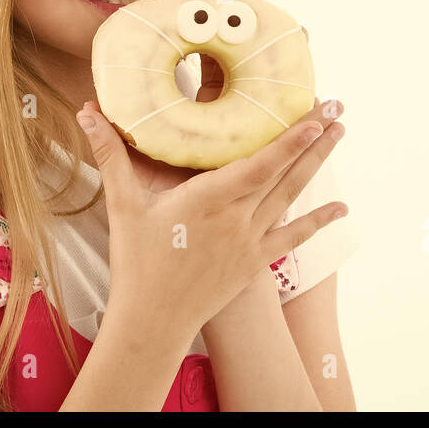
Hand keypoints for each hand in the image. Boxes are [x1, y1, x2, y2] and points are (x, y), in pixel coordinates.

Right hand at [75, 83, 346, 340]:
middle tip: (336, 106)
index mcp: (208, 200)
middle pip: (284, 173)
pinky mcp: (255, 262)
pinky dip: (319, 222)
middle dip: (314, 139)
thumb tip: (87, 113)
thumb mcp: (123, 204)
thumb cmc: (136, 261)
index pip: (258, 166)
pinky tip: (341, 210)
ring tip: (339, 133)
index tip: (313, 117)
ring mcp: (250, 242)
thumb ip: (110, 155)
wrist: (152, 321)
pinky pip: (294, 237)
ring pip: (293, 196)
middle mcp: (237, 219)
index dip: (288, 141)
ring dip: (317, 164)